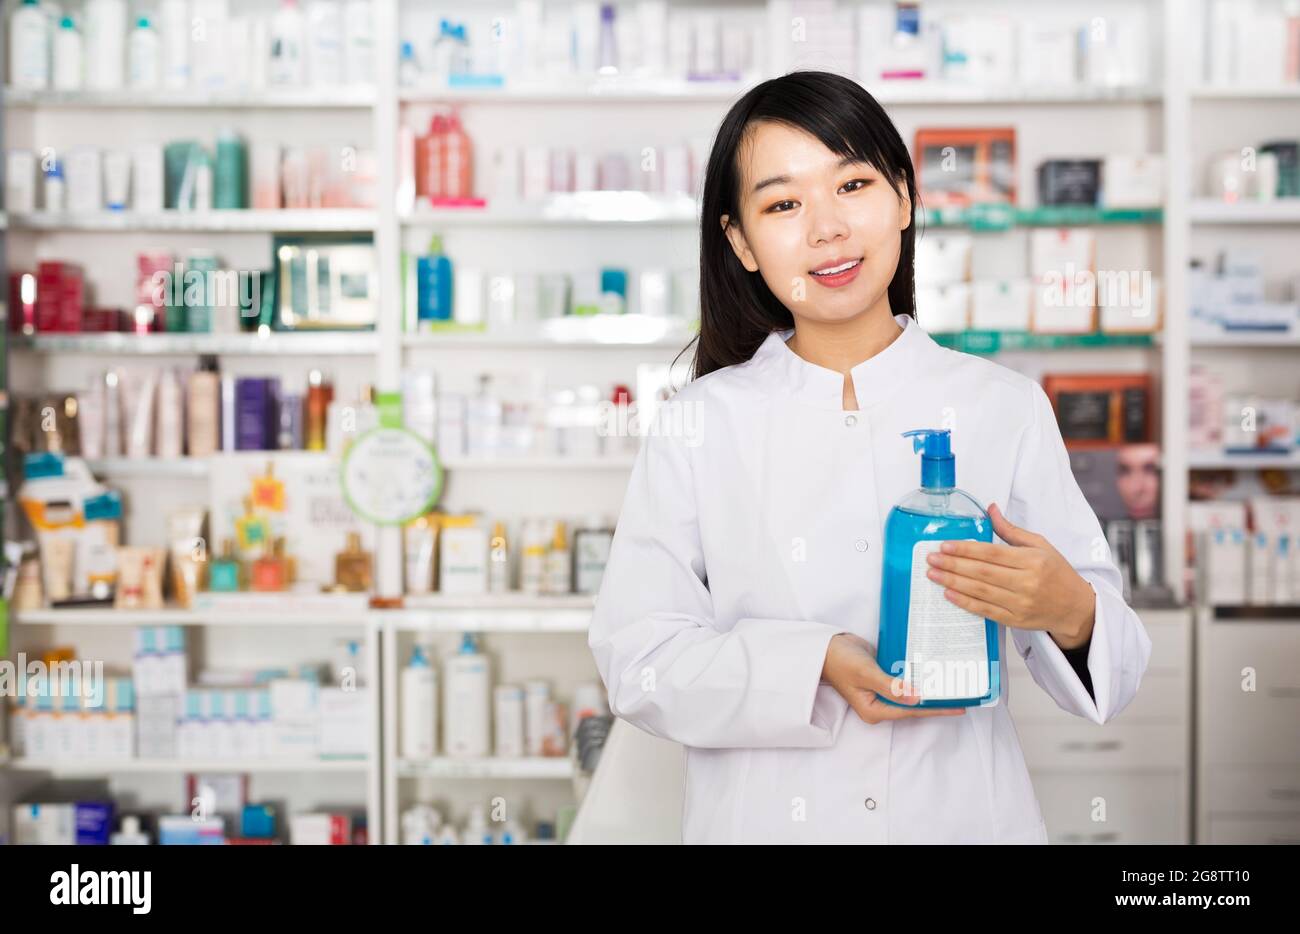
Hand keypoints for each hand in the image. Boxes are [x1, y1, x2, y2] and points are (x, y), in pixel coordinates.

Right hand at [820, 633, 965, 722]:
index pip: (911, 711)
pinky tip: (935, 672)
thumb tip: (916, 698)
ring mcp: (882, 692)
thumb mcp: (866, 673)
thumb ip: (890, 686)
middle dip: (935, 700)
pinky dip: (918, 677)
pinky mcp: (884, 680)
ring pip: (911, 693)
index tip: (957, 706)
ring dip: (929, 689)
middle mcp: (881, 705)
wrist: (826, 646)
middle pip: (913, 705)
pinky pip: (905, 682)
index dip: (934, 708)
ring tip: (954, 685)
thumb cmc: (841, 661)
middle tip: (961, 695)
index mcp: (875, 710)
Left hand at [923, 503, 1095, 649]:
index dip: (966, 550)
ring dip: (953, 583)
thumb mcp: (1040, 545)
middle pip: (982, 572)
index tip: (945, 546)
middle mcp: (1027, 582)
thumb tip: (990, 509)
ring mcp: (1021, 603)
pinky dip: (965, 603)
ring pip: (980, 592)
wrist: (1075, 607)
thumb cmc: (1057, 572)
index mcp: (1032, 560)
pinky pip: (985, 611)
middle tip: (931, 559)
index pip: (992, 553)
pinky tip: (949, 594)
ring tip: (933, 575)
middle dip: (953, 565)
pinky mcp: (1015, 620)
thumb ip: (1011, 530)